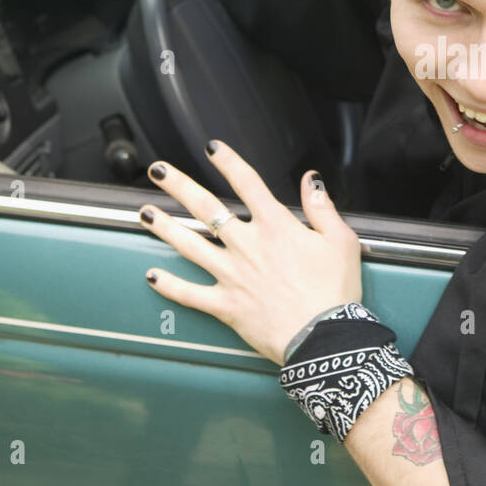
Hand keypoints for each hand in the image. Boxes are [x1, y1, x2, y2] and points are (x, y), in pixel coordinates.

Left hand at [138, 141, 361, 365]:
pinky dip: (169, 285)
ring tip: (144, 213)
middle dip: (179, 185)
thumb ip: (322, 207)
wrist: (323, 336)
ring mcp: (231, 274)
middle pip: (205, 207)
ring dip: (164, 227)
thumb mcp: (340, 240)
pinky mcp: (225, 305)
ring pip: (189, 245)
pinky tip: (152, 276)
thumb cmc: (334, 291)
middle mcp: (247, 245)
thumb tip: (311, 179)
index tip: (213, 149)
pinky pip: (190, 294)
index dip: (228, 162)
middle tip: (158, 170)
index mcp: (276, 226)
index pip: (248, 183)